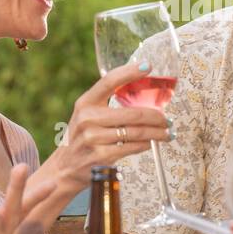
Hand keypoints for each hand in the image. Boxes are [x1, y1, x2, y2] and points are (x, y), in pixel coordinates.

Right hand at [40, 63, 170, 200]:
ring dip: (156, 132)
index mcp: (85, 103)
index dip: (129, 72)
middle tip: (166, 119)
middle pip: (133, 113)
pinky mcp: (101, 156)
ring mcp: (94, 138)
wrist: (66, 167)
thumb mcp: (87, 115)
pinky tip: (151, 143)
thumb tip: (143, 93)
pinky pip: (132, 147)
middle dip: (156, 116)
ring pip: (136, 132)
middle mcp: (88, 118)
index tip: (147, 66)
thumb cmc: (83, 136)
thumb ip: (108, 104)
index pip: (109, 81)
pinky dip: (146, 144)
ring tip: (166, 132)